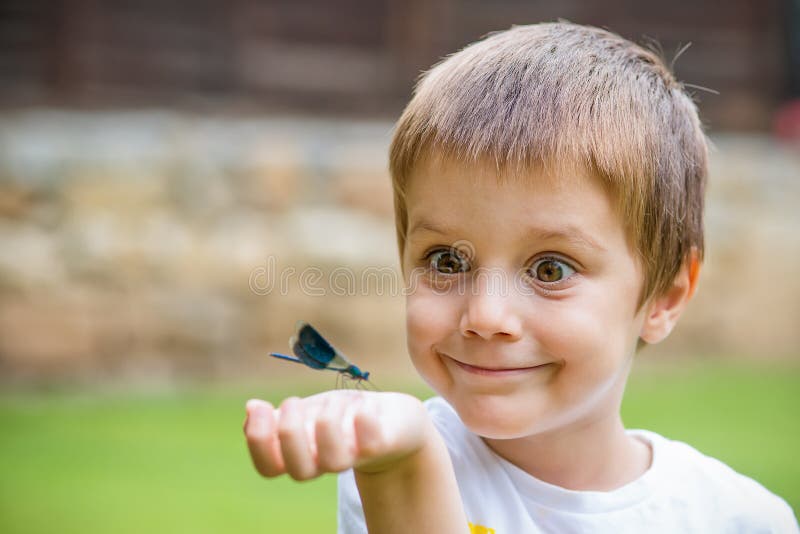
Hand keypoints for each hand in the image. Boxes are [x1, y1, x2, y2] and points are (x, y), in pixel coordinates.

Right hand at [243, 390, 430, 480]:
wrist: (395, 422)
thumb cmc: (345, 417)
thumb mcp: (310, 412)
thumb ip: (280, 417)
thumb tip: (251, 409)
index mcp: (302, 453)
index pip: (269, 467)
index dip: (258, 441)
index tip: (259, 404)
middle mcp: (325, 461)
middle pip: (299, 471)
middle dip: (290, 433)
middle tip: (293, 401)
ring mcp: (355, 456)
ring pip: (334, 461)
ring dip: (327, 421)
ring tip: (335, 400)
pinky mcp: (383, 445)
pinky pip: (370, 442)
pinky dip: (363, 419)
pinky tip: (363, 407)